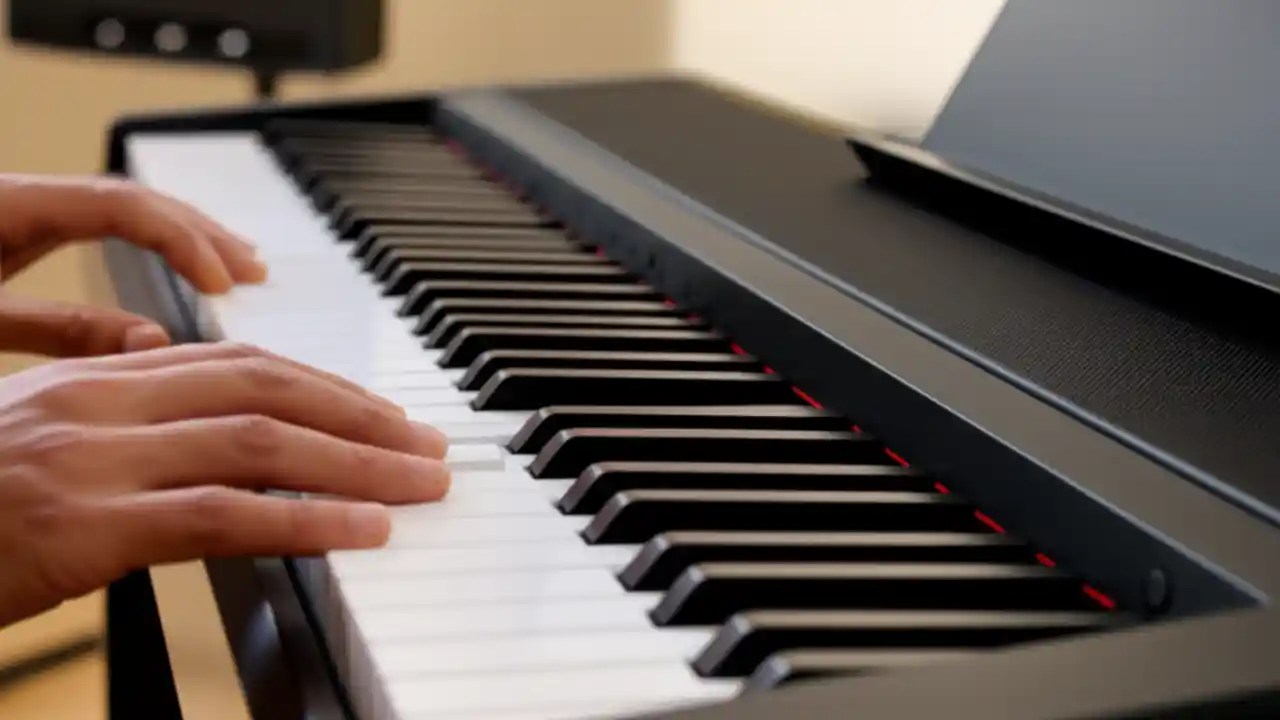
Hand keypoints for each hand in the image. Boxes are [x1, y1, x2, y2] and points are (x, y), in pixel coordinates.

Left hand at [0, 174, 267, 355]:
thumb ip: (61, 331)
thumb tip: (154, 341)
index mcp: (10, 203)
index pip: (122, 206)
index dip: (183, 242)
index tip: (223, 286)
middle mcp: (24, 194)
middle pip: (134, 200)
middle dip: (200, 235)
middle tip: (254, 273)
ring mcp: (24, 206)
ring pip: (122, 207)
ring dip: (184, 233)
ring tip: (235, 264)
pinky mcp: (17, 225)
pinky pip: (100, 221)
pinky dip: (148, 239)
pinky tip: (176, 258)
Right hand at [0, 342, 449, 627]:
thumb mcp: (43, 444)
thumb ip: (124, 424)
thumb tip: (204, 421)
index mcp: (93, 378)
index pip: (238, 361)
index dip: (324, 384)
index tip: (383, 413)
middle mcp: (100, 403)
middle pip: (265, 388)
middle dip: (361, 416)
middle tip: (429, 445)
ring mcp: (94, 461)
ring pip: (260, 442)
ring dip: (359, 464)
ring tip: (423, 484)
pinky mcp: (86, 527)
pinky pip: (224, 513)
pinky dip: (307, 520)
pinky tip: (364, 530)